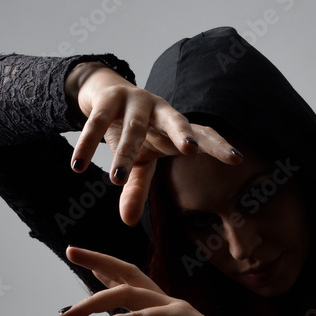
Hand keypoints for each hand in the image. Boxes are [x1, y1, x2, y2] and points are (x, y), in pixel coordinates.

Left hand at [60, 246, 251, 315]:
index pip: (130, 291)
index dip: (107, 277)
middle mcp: (166, 312)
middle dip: (99, 261)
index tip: (82, 268)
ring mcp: (177, 315)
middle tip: (70, 249)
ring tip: (70, 312)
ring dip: (98, 297)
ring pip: (132, 293)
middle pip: (129, 277)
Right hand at [67, 63, 242, 226]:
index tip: (237, 159)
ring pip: (133, 128)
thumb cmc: (136, 134)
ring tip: (116, 180)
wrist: (106, 94)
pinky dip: (88, 144)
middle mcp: (161, 110)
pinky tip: (78, 166)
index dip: (218, 146)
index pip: (203, 134)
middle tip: (190, 149)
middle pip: (176, 120)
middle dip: (183, 134)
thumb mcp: (140, 163)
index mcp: (177, 126)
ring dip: (124, 153)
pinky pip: (98, 123)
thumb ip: (138, 190)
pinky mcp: (109, 99)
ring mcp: (135, 101)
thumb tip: (128, 222)